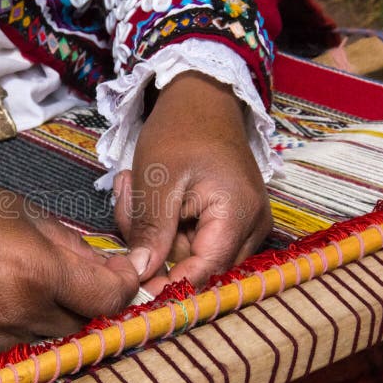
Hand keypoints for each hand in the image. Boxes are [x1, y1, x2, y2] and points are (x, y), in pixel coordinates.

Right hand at [0, 179, 138, 352]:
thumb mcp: (17, 209)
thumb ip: (68, 242)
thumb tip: (102, 263)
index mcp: (37, 271)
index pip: (109, 298)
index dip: (126, 285)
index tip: (125, 268)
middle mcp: (23, 312)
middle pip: (87, 321)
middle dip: (94, 298)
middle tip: (84, 270)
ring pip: (56, 334)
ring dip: (62, 311)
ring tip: (41, 278)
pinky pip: (23, 341)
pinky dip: (30, 321)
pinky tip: (10, 292)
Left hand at [114, 71, 271, 293]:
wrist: (202, 100)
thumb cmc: (180, 131)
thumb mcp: (156, 181)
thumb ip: (151, 233)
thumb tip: (140, 276)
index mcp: (238, 215)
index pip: (204, 272)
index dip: (167, 282)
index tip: (131, 279)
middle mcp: (253, 228)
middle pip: (197, 267)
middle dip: (155, 245)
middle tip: (129, 201)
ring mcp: (246, 226)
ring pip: (191, 256)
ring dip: (156, 233)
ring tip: (136, 189)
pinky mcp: (233, 222)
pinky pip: (194, 241)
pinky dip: (166, 225)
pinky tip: (152, 196)